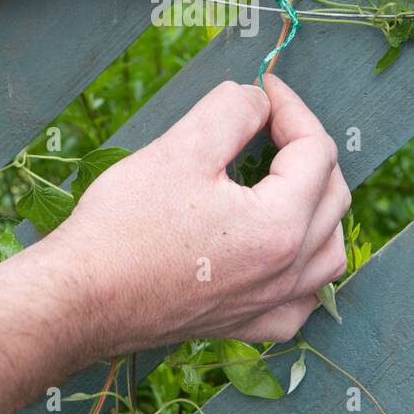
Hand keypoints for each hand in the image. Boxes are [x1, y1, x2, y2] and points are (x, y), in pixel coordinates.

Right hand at [39, 75, 350, 350]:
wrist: (80, 300)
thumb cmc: (124, 227)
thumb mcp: (180, 148)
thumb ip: (233, 111)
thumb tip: (259, 99)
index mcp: (281, 226)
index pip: (316, 150)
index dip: (292, 107)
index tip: (263, 87)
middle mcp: (288, 272)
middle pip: (332, 196)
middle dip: (307, 149)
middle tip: (267, 123)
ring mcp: (271, 306)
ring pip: (329, 250)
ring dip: (317, 206)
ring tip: (284, 178)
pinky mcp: (247, 326)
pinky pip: (303, 298)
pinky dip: (303, 266)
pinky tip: (280, 250)